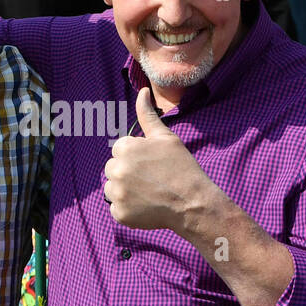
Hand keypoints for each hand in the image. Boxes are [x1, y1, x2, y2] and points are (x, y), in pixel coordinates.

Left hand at [102, 88, 214, 231]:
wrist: (193, 202)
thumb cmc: (181, 167)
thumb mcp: (165, 137)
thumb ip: (147, 115)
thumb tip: (142, 91)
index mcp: (125, 148)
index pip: (120, 150)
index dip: (137, 157)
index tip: (152, 165)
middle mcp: (117, 169)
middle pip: (113, 169)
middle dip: (128, 173)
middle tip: (151, 180)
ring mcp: (117, 193)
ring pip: (112, 189)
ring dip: (125, 192)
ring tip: (148, 193)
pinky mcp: (120, 213)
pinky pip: (117, 209)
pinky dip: (128, 210)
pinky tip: (146, 206)